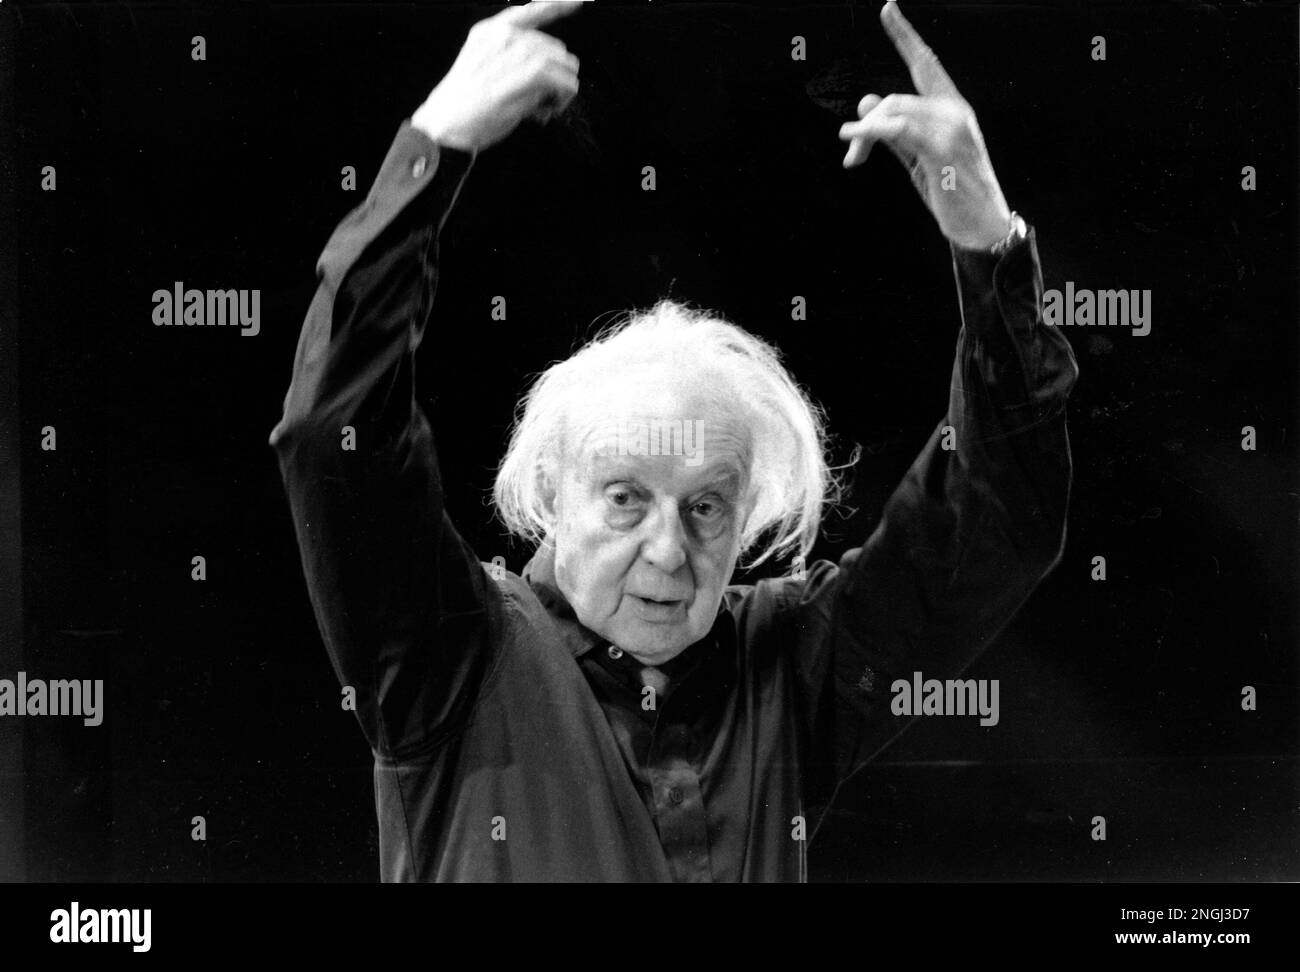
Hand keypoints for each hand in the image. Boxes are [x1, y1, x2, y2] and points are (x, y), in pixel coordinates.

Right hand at [411, 0, 582, 152]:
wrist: (445, 122)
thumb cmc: (464, 103)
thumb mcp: (480, 66)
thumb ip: (509, 58)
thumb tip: (547, 70)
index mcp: (490, 30)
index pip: (531, 11)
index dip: (559, 5)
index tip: (579, 1)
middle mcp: (503, 35)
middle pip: (556, 49)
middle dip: (556, 75)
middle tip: (543, 100)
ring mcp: (515, 53)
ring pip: (564, 65)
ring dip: (561, 89)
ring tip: (543, 107)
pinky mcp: (527, 75)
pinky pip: (564, 82)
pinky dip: (562, 98)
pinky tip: (545, 111)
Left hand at [838, 3, 1011, 250]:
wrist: (980, 226)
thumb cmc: (951, 192)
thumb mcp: (917, 157)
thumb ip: (893, 130)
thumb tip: (865, 102)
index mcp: (951, 107)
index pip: (925, 63)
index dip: (904, 35)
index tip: (887, 7)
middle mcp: (955, 110)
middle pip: (895, 99)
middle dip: (866, 126)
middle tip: (850, 156)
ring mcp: (952, 127)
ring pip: (894, 112)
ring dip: (864, 136)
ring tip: (851, 157)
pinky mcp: (944, 149)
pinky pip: (900, 130)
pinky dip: (872, 134)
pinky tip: (854, 141)